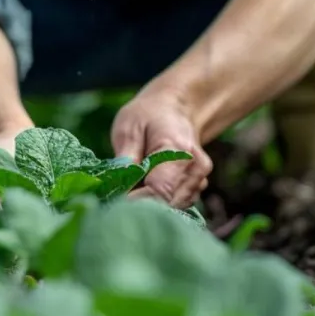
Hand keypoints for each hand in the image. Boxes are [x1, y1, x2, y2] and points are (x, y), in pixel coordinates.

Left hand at [111, 87, 211, 209]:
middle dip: (141, 204)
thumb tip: (119, 189)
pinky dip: (159, 200)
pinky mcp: (197, 188)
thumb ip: (125, 160)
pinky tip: (147, 184)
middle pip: (167, 204)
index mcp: (179, 151)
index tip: (114, 200)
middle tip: (119, 194)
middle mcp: (196, 169)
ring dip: (150, 203)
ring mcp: (200, 180)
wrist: (175, 108)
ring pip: (171, 207)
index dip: (135, 201)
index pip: (160, 192)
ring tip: (133, 184)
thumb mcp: (128, 128)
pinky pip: (175, 204)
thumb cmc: (148, 115)